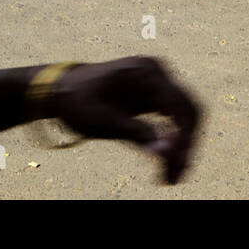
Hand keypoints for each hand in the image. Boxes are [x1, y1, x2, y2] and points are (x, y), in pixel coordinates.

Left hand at [50, 56, 200, 184]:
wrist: (61, 89)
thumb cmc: (76, 101)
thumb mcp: (100, 120)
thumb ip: (135, 133)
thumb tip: (167, 152)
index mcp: (145, 72)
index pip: (179, 104)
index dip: (184, 135)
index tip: (178, 163)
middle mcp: (157, 73)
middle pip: (187, 109)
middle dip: (186, 144)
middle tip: (178, 176)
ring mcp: (157, 82)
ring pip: (183, 116)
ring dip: (180, 146)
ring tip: (171, 177)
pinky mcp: (154, 95)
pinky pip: (171, 118)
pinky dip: (170, 140)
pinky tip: (164, 161)